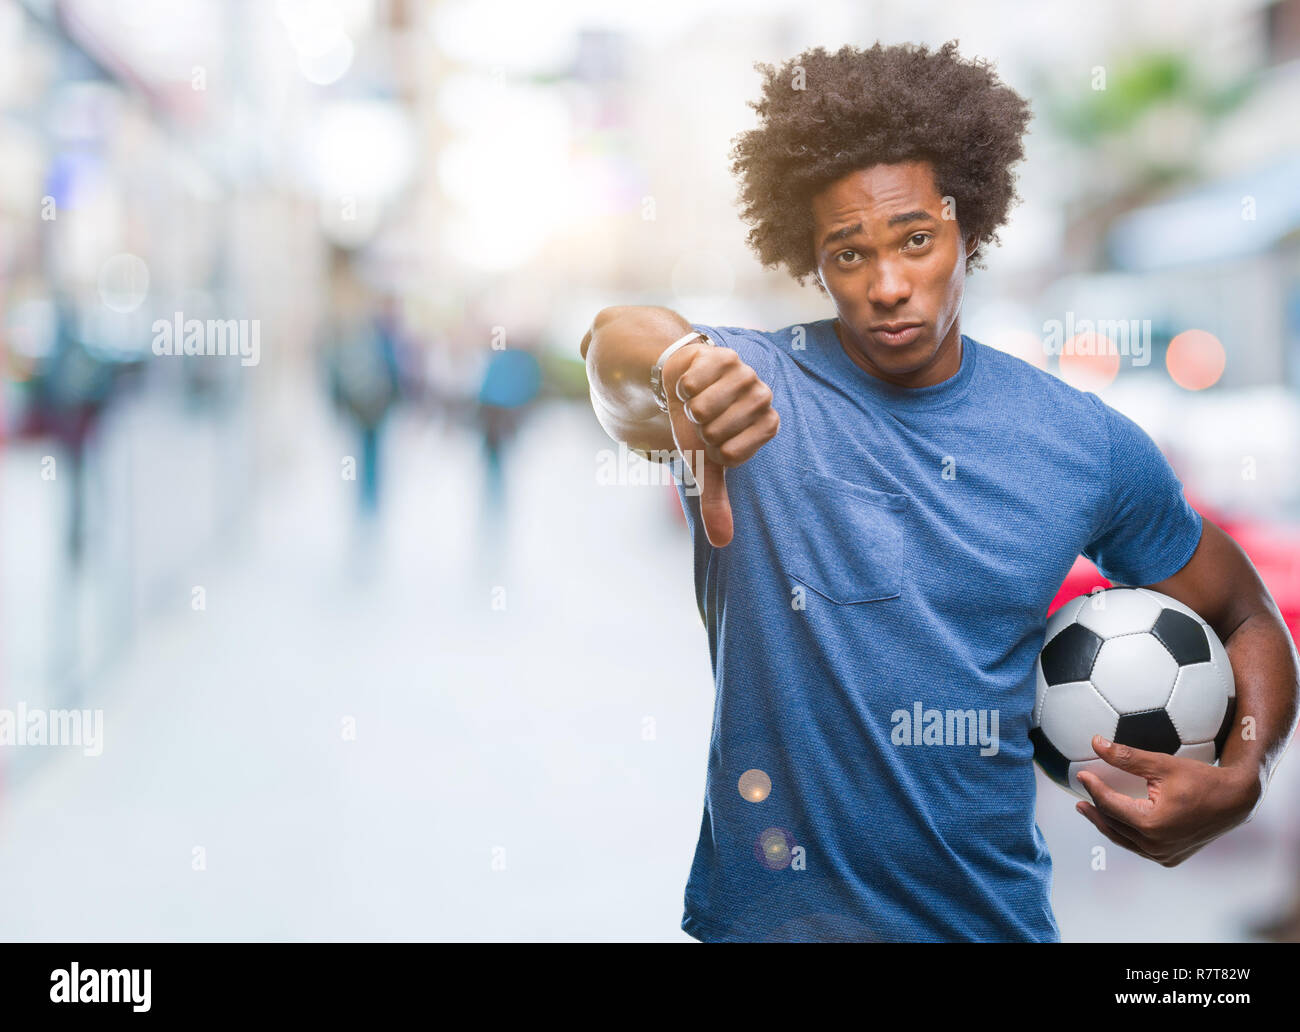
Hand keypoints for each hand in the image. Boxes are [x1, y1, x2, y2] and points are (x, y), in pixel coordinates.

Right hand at [661, 342, 778, 546]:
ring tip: (697, 399)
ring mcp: (746, 374)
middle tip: (703, 417)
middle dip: (698, 429)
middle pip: (715, 433)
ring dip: (689, 407)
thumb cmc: (700, 426)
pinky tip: (691, 382)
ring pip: (701, 409)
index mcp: (768, 426)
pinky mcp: (723, 355)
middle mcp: (764, 398)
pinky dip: (681, 388)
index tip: (713, 439)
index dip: (710, 451)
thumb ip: (717, 502)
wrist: (684, 382)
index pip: (729, 455)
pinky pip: (690, 386)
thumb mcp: (706, 466)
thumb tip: (722, 543)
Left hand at [1074, 735, 1261, 866]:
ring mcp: (1163, 855)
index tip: (1081, 774)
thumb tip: (1096, 742)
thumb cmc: (1202, 779)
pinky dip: (1126, 833)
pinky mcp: (1171, 857)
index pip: (1110, 805)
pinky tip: (1118, 821)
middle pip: (1113, 825)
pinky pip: (1140, 846)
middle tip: (1079, 797)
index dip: (1093, 788)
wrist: (1236, 801)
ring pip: (1124, 839)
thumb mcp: (1162, 764)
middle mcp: (1156, 845)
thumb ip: (1126, 756)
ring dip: (1107, 824)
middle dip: (1094, 809)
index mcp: (1151, 824)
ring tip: (1090, 809)